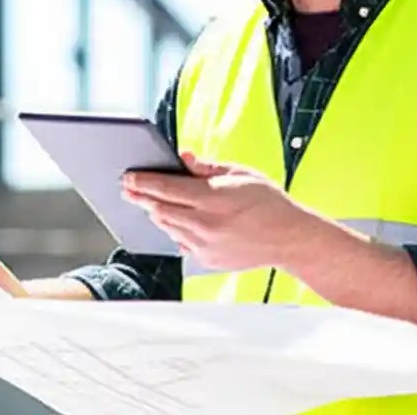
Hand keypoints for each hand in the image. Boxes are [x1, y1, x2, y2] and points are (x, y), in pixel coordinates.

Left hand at [123, 152, 312, 270]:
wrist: (289, 238)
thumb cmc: (268, 202)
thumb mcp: (240, 174)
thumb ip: (207, 167)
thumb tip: (181, 156)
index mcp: (212, 198)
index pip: (166, 188)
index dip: (143, 182)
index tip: (127, 176)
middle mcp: (205, 224)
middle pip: (160, 209)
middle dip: (141, 197)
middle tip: (127, 188)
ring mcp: (204, 245)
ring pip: (167, 227)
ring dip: (155, 213)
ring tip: (147, 201)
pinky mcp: (206, 260)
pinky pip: (180, 243)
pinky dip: (173, 230)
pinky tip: (173, 220)